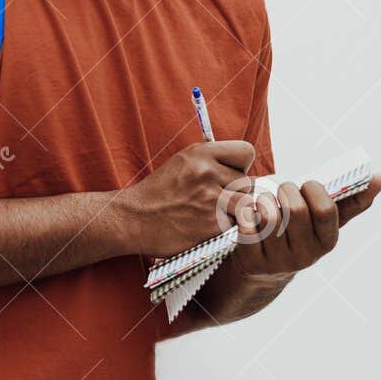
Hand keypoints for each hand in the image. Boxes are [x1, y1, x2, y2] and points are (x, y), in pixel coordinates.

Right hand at [126, 140, 256, 255]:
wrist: (133, 219)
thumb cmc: (158, 193)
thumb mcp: (181, 163)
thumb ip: (211, 161)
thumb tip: (245, 169)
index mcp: (200, 153)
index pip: (246, 152)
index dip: (241, 165)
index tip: (227, 175)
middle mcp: (206, 172)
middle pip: (247, 181)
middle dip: (235, 191)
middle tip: (213, 199)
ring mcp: (210, 198)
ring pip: (245, 203)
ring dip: (233, 211)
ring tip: (211, 212)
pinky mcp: (212, 224)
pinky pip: (236, 224)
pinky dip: (225, 227)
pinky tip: (205, 225)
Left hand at [227, 172, 380, 279]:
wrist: (261, 270)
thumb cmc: (297, 234)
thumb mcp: (323, 222)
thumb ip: (352, 201)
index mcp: (327, 242)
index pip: (325, 209)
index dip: (312, 189)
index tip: (306, 185)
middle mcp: (306, 256)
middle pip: (295, 210)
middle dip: (286, 189)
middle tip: (282, 188)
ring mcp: (278, 261)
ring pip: (269, 216)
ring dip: (263, 198)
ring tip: (264, 198)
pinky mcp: (252, 262)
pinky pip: (246, 225)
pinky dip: (244, 211)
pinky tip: (248, 212)